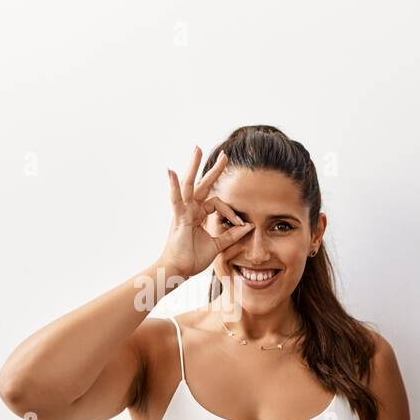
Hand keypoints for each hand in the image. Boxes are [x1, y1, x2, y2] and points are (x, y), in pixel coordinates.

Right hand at [159, 146, 251, 277]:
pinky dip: (173, 186)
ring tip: (197, 149)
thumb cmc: (193, 258)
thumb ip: (232, 235)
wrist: (180, 270)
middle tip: (225, 155)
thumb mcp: (218, 244)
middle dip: (214, 170)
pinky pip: (176, 199)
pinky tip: (171, 172)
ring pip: (190, 185)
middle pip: (203, 185)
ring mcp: (184, 211)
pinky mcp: (179, 218)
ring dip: (194, 166)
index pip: (218, 204)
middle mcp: (191, 209)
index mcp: (199, 214)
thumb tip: (248, 226)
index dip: (231, 212)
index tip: (240, 223)